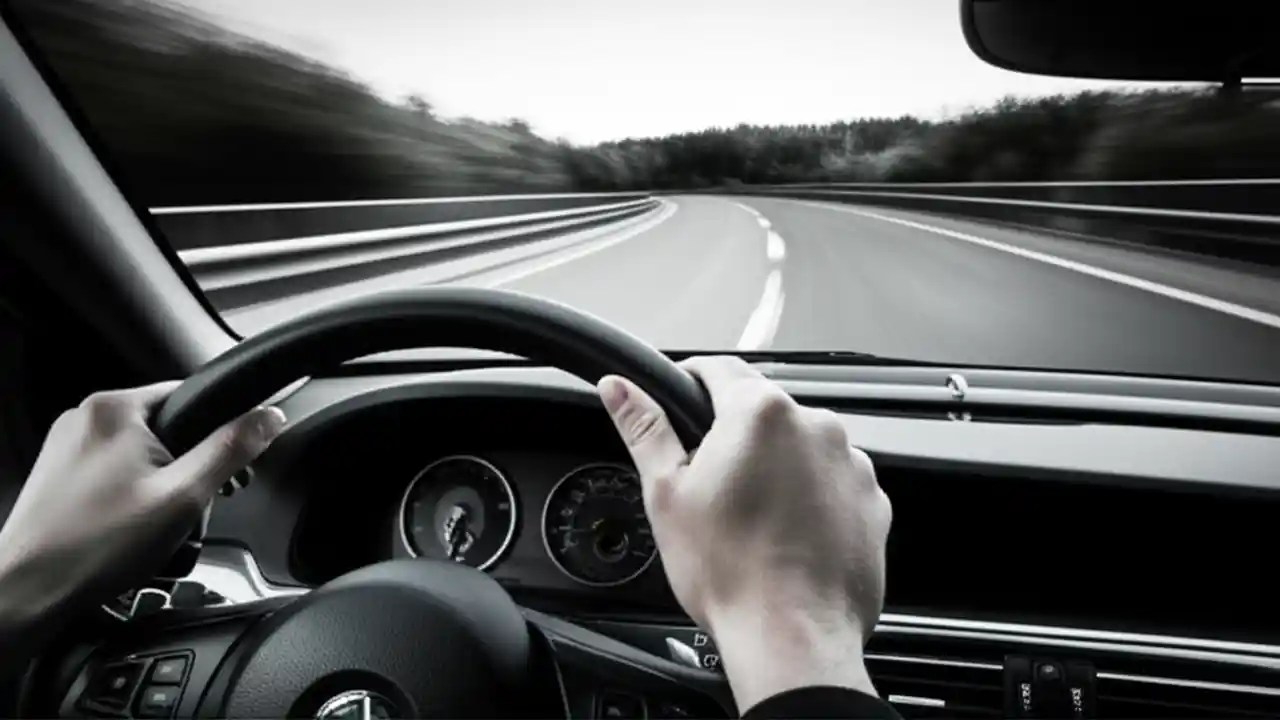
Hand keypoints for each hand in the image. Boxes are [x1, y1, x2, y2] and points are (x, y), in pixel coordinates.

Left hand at [0, 382, 284, 663]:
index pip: (192, 396)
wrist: (28, 592)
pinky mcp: (59, 474)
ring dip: (161, 487)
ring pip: (142, 455)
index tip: (226, 470)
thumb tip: (269, 417)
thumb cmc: (96, 547)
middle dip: (188, 469)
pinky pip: (115, 473)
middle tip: (189, 508)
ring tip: (155, 526)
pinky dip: (133, 497)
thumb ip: (230, 451)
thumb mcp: (183, 497)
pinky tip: (130, 531)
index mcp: (115, 408)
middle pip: (168, 429)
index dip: (220, 434)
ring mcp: (68, 446)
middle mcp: (86, 417)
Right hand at [597, 357, 891, 709]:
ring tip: (753, 519)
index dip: (692, 382)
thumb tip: (619, 387)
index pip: (720, 369)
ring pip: (801, 447)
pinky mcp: (873, 501)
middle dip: (736, 437)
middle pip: (763, 411)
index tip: (682, 400)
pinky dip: (812, 497)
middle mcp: (815, 426)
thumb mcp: (666, 493)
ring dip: (778, 467)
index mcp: (760, 413)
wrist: (793, 638)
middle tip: (711, 486)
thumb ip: (644, 429)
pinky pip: (833, 482)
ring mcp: (852, 464)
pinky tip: (787, 534)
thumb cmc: (729, 571)